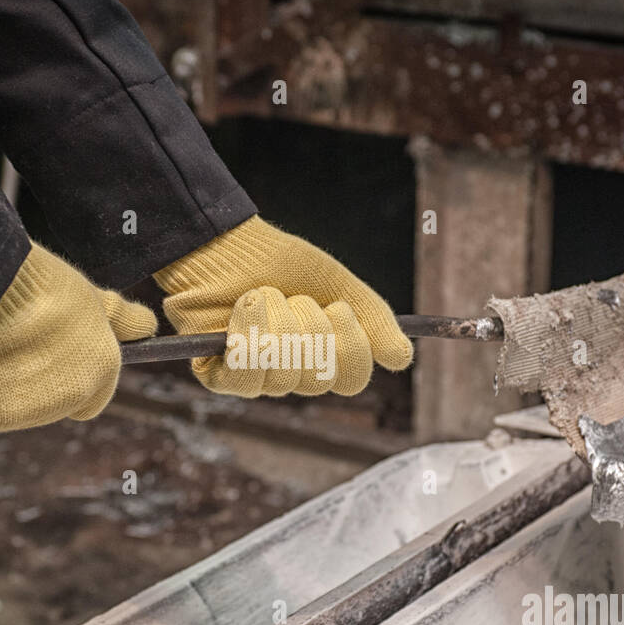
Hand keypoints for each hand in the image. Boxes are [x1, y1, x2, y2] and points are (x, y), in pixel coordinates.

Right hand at [0, 241, 155, 430]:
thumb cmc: (36, 284)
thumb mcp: (87, 296)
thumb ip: (118, 318)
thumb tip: (147, 325)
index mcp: (99, 373)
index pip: (93, 398)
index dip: (74, 378)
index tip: (54, 356)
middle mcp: (67, 400)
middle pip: (53, 405)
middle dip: (38, 383)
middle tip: (16, 344)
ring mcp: (23, 413)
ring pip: (14, 409)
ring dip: (4, 387)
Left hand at [154, 216, 411, 396]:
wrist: (227, 244)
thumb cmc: (280, 264)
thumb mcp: (337, 285)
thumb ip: (373, 319)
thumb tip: (402, 359)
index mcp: (324, 358)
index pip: (352, 379)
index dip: (351, 346)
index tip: (338, 307)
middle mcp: (293, 376)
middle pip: (320, 379)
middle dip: (309, 326)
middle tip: (294, 299)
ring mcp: (257, 379)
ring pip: (284, 375)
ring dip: (276, 322)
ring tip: (262, 298)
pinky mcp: (220, 377)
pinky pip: (247, 376)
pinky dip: (249, 334)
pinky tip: (241, 312)